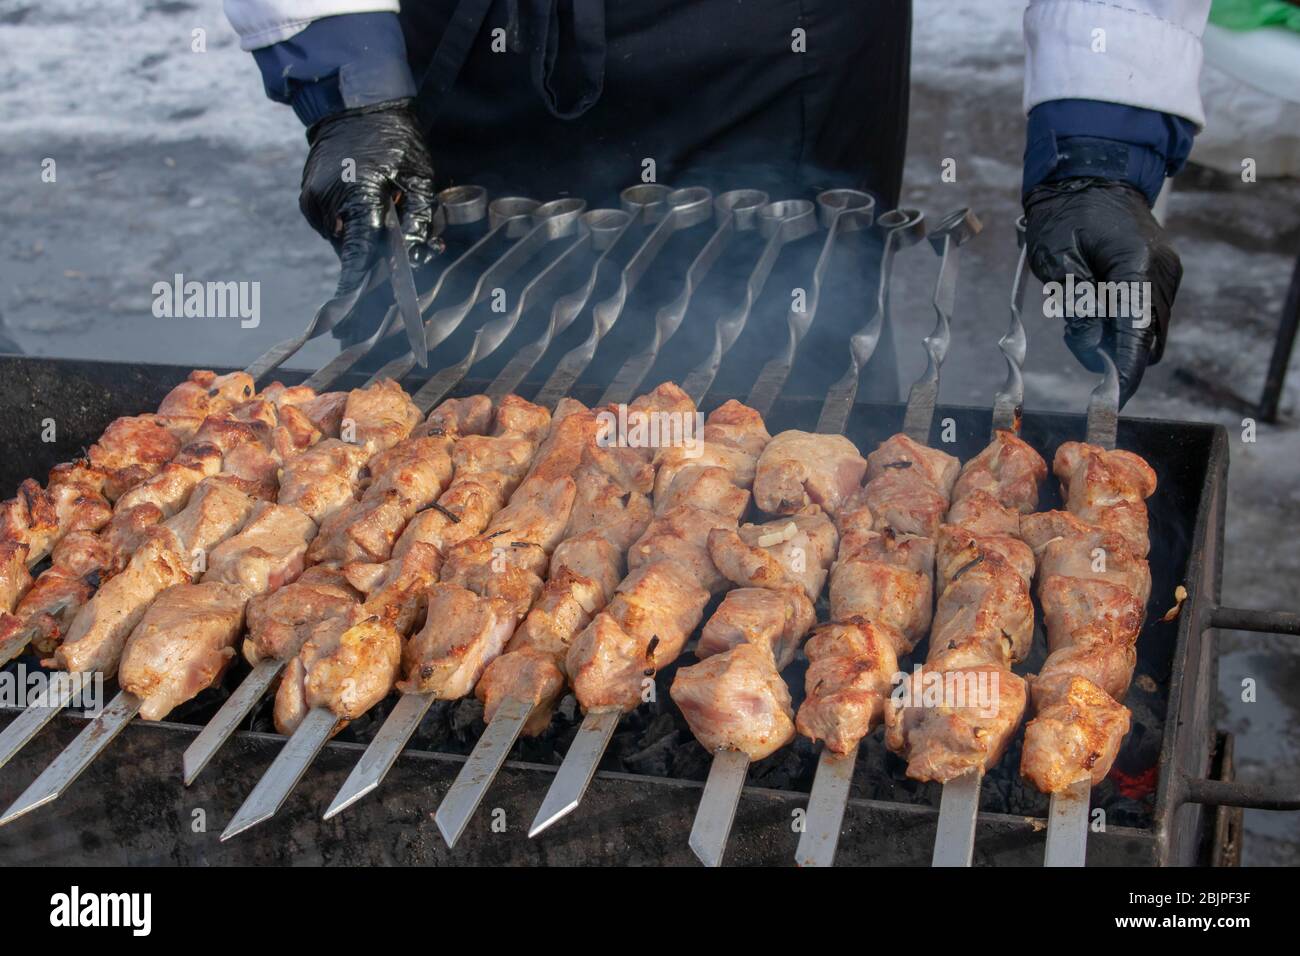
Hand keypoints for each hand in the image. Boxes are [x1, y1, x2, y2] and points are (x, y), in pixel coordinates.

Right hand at [299, 99, 438, 299]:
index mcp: (356, 195)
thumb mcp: (419, 179)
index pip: (358, 257)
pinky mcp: (308, 198)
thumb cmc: (396, 139)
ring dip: (366, 242)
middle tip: (399, 271)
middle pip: (354, 254)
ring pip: (345, 242)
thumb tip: (413, 263)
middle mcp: (327, 202)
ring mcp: (313, 200)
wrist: (355, 102)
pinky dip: (353, 225)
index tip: (351, 322)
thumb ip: (416, 223)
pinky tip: (369, 203)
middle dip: (376, 265)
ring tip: (389, 213)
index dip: (358, 292)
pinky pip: (335, 226)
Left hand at [1024, 178, 1181, 405]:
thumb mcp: (1058, 260)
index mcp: (1137, 266)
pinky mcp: (1162, 273)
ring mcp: (1167, 273)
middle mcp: (1161, 272)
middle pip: (1147, 338)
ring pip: (1149, 329)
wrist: (1091, 176)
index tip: (1113, 399)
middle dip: (1117, 356)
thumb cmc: (1067, 214)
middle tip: (1082, 350)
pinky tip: (1097, 309)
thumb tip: (1087, 348)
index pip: (1135, 334)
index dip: (1124, 371)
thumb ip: (1075, 305)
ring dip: (1119, 339)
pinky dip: (1125, 322)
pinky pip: (1147, 313)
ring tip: (1082, 318)